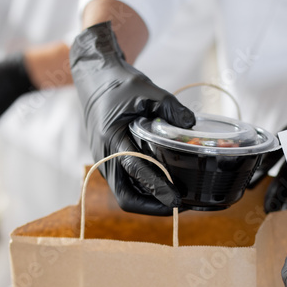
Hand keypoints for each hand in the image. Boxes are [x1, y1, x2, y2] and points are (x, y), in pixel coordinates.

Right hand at [70, 22, 194, 215]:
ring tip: (178, 198)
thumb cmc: (119, 84)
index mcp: (111, 138)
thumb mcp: (147, 91)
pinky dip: (145, 190)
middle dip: (153, 206)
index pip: (135, 170)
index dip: (157, 188)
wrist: (95, 80)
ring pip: (126, 194)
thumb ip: (170, 108)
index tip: (176, 198)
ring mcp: (105, 162)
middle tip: (181, 204)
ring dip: (150, 201)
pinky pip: (127, 185)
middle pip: (126, 197)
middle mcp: (104, 156)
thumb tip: (191, 126)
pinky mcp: (110, 163)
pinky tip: (166, 185)